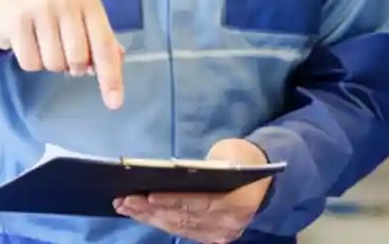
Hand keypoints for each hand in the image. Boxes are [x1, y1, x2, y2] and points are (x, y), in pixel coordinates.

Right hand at [0, 0, 123, 108]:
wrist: (6, 5)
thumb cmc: (52, 17)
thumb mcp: (79, 22)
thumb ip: (101, 41)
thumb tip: (118, 60)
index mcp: (88, 1)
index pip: (104, 45)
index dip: (110, 76)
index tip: (115, 103)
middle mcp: (66, 0)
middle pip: (78, 59)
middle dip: (73, 67)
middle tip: (65, 54)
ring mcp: (40, 8)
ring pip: (54, 63)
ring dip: (51, 64)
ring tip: (45, 46)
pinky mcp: (17, 21)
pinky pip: (31, 64)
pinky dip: (32, 63)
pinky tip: (28, 45)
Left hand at [114, 138, 272, 242]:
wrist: (264, 179)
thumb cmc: (242, 159)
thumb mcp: (228, 153)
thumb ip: (205, 167)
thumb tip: (172, 174)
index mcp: (238, 202)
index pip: (199, 203)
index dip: (172, 200)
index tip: (147, 195)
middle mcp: (229, 224)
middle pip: (184, 218)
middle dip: (151, 210)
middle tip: (124, 200)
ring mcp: (221, 235)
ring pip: (179, 227)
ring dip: (149, 217)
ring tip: (125, 206)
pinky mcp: (212, 238)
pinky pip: (182, 231)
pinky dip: (160, 222)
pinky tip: (142, 214)